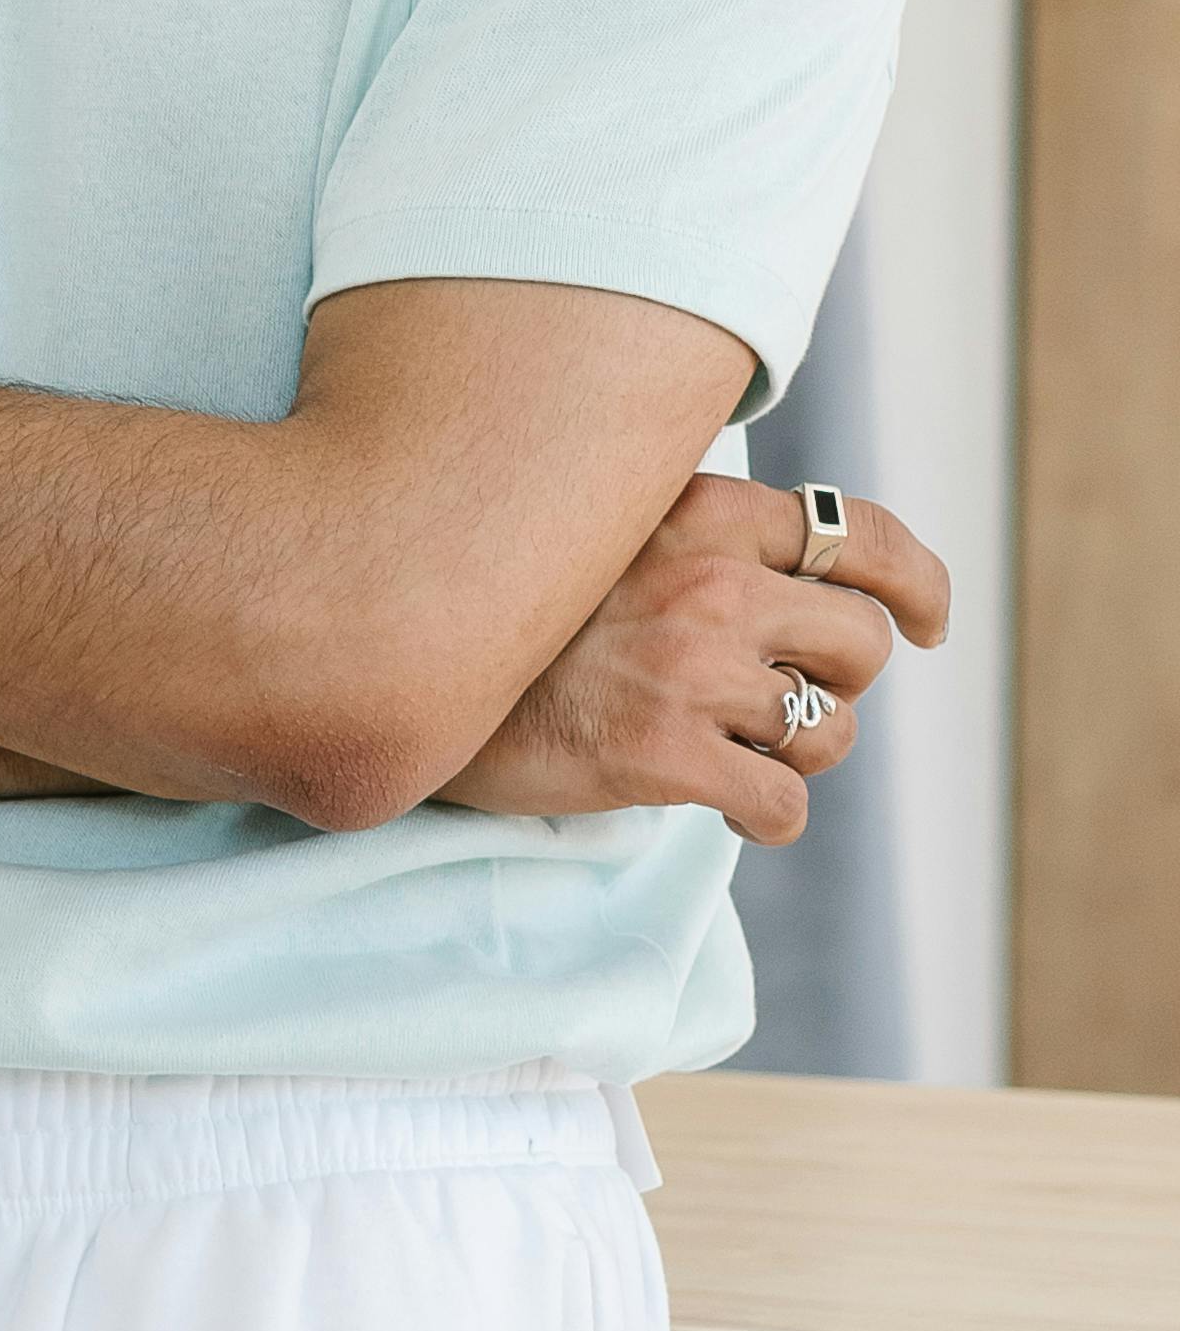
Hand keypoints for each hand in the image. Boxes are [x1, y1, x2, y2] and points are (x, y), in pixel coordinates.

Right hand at [434, 474, 949, 842]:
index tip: (929, 620)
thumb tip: (797, 574)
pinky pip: (784, 805)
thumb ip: (699, 538)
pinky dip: (768, 818)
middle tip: (782, 698)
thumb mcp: (607, 533)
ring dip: (799, 752)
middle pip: (864, 643)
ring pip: (830, 730)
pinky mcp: (663, 754)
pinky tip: (725, 808)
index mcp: (701, 513)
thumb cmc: (511, 614)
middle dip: (839, 680)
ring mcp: (688, 669)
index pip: (857, 533)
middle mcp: (709, 581)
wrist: (400, 662)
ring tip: (736, 751)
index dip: (916, 583)